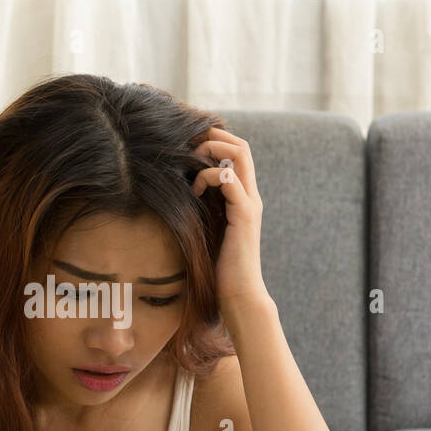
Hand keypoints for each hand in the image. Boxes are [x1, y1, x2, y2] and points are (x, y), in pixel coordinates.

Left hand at [190, 126, 270, 320]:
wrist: (239, 293)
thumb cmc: (219, 267)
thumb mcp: (207, 229)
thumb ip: (203, 209)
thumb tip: (179, 193)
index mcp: (243, 197)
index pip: (238, 153)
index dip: (216, 141)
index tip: (190, 145)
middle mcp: (250, 195)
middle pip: (242, 146)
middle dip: (214, 137)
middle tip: (189, 144)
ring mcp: (250, 203)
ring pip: (240, 155)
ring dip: (212, 151)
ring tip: (192, 164)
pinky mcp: (245, 215)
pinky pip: (230, 180)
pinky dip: (210, 177)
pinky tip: (195, 193)